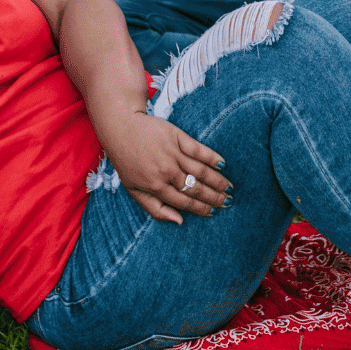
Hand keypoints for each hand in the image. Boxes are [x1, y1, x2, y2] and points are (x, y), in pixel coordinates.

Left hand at [97, 111, 230, 223]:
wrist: (120, 128)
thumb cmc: (126, 161)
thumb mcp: (133, 190)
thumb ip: (154, 209)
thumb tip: (179, 221)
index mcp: (155, 187)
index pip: (184, 202)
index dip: (201, 208)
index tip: (214, 212)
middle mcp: (166, 171)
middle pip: (195, 188)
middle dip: (214, 197)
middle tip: (228, 202)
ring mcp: (172, 153)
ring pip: (200, 171)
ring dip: (217, 180)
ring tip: (229, 187)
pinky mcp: (177, 137)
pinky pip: (198, 150)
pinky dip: (212, 157)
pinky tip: (223, 164)